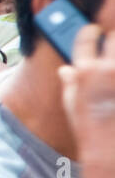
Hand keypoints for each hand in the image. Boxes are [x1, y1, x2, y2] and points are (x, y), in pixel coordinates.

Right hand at [60, 24, 114, 165]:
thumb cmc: (88, 126)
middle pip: (114, 38)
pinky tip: (111, 87)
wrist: (108, 146)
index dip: (90, 31)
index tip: (94, 30)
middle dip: (112, 38)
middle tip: (111, 41)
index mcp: (84, 70)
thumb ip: (70, 82)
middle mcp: (106, 68)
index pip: (87, 37)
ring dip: (113, 57)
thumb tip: (67, 70)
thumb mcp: (71, 102)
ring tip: (109, 67)